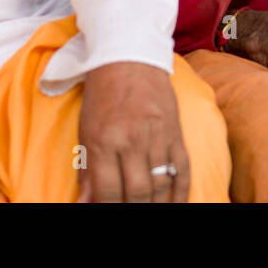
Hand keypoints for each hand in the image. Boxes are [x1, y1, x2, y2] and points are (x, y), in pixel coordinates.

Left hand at [77, 62, 188, 202]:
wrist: (130, 57)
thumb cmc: (103, 96)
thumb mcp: (86, 130)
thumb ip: (86, 170)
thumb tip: (85, 203)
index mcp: (104, 140)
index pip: (108, 191)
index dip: (107, 208)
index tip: (107, 210)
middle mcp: (132, 140)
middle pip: (137, 193)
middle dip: (133, 209)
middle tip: (129, 210)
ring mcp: (157, 136)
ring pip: (161, 185)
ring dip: (155, 205)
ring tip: (149, 209)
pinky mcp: (175, 132)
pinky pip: (182, 169)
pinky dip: (181, 192)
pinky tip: (176, 204)